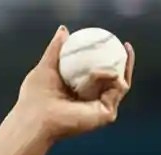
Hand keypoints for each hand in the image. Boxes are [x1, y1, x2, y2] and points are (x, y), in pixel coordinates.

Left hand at [14, 25, 134, 142]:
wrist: (35, 118)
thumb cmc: (35, 97)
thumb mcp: (46, 66)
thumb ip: (56, 49)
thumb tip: (64, 30)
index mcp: (81, 92)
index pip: (101, 74)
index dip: (110, 59)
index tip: (113, 42)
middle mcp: (94, 102)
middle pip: (117, 80)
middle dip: (125, 63)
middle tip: (125, 46)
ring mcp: (102, 109)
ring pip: (118, 83)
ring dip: (109, 69)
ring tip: (105, 59)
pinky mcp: (107, 114)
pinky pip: (116, 89)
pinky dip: (107, 77)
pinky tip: (97, 72)